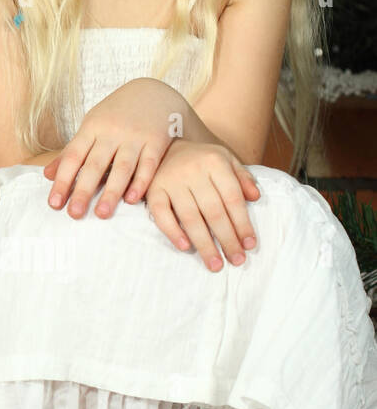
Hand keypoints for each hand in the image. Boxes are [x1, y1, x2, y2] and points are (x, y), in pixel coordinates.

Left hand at [42, 78, 189, 219]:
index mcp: (91, 128)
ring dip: (111, 192)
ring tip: (101, 214)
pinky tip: (132, 200)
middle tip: (74, 214)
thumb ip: (71, 151)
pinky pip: (149, 165)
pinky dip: (141, 182)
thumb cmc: (115, 115)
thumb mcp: (91, 126)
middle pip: (95, 165)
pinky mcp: (157, 141)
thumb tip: (46, 175)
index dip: (63, 180)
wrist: (153, 92)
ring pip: (122, 168)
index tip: (54, 203)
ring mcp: (135, 136)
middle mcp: (111, 132)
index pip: (73, 157)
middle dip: (83, 190)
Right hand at [144, 137, 260, 270]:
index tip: (249, 245)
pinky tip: (185, 247)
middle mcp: (193, 171)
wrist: (165, 144)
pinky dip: (172, 231)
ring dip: (204, 243)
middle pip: (213, 211)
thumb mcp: (225, 159)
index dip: (242, 224)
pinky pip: (161, 214)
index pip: (232, 199)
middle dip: (227, 239)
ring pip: (190, 217)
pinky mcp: (153, 189)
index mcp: (215, 163)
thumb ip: (242, 177)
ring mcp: (170, 181)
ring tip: (215, 264)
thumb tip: (255, 198)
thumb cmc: (200, 158)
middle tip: (236, 261)